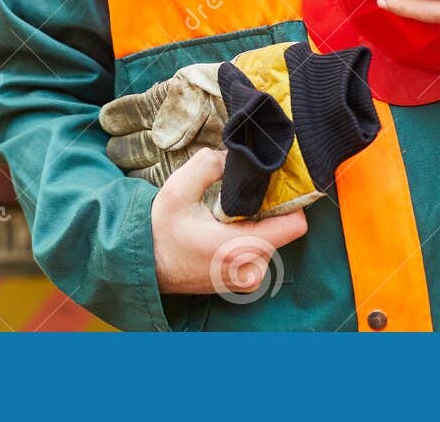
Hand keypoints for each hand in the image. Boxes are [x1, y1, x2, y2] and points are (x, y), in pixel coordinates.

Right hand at [151, 148, 307, 295]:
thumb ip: (208, 165)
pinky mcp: (245, 282)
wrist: (146, 264)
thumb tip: (235, 157)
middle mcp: (250, 270)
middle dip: (266, 207)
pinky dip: (250, 237)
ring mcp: (249, 280)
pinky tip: (226, 229)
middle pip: (283, 228)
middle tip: (239, 195)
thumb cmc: (161, 229)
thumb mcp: (177, 189)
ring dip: (257, 223)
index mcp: (237, 249)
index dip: (288, 198)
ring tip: (227, 214)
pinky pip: (262, 252)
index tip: (272, 182)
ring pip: (273, 239)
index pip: (294, 225)